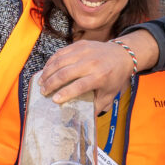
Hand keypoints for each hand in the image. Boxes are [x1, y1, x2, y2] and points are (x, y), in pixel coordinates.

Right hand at [39, 32, 156, 108]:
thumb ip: (96, 106)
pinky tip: (46, 70)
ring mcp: (85, 51)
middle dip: (51, 84)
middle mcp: (92, 63)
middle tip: (43, 92)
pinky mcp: (80, 45)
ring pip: (60, 62)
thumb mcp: (109, 94)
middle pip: (66, 73)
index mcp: (100, 76)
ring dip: (48, 73)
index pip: (79, 86)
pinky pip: (61, 53)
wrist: (122, 54)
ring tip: (41, 82)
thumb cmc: (114, 77)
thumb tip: (82, 119)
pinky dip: (51, 62)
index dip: (65, 93)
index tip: (54, 100)